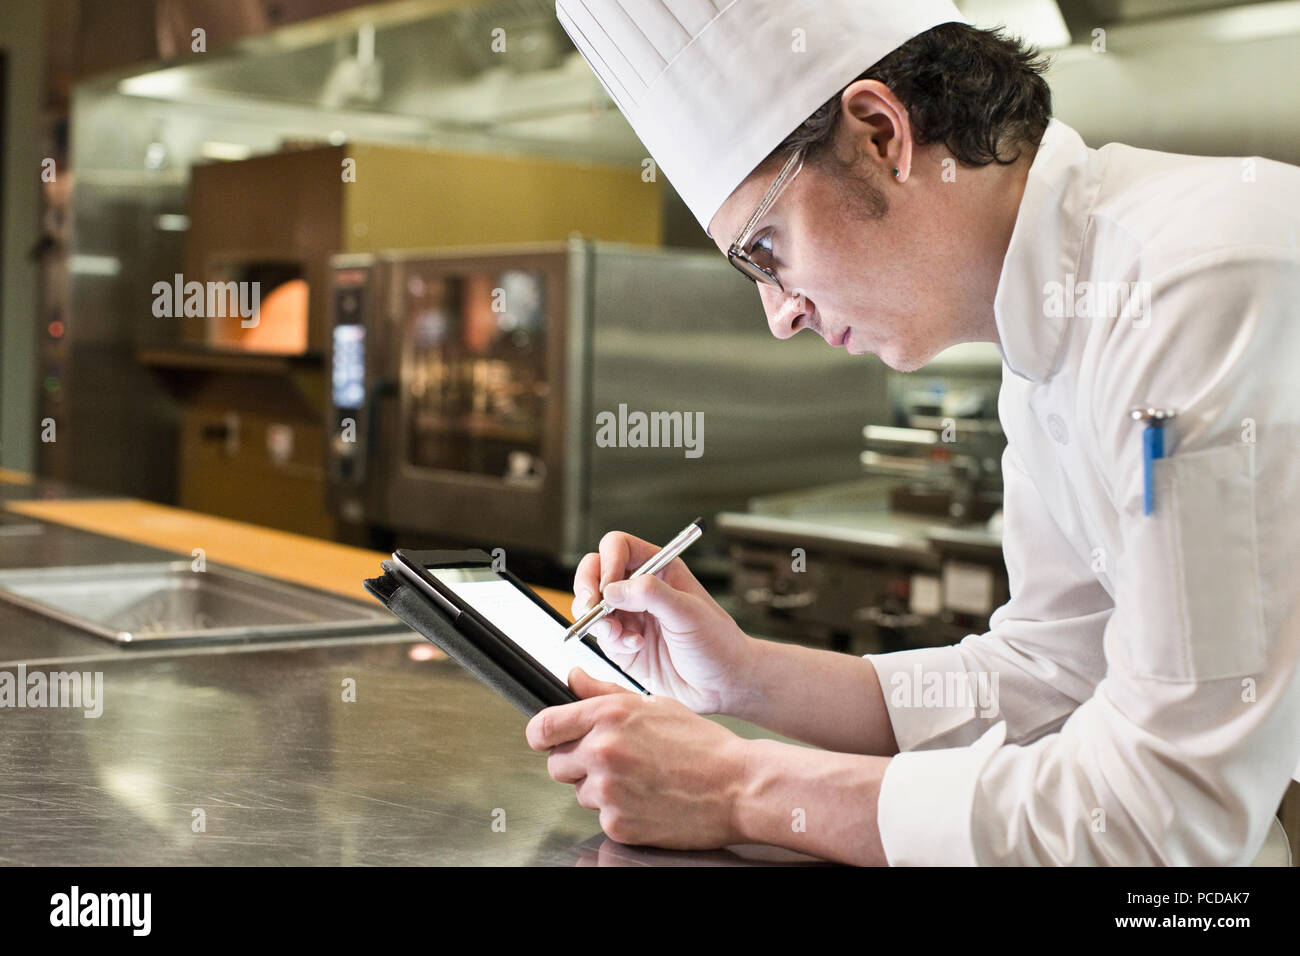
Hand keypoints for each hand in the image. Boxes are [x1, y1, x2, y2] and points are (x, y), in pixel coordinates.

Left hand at [527, 668, 751, 849]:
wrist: (738, 786)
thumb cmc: (702, 744)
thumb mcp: (653, 704)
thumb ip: (604, 692)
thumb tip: (573, 678)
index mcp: (608, 715)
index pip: (543, 727)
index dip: (542, 734)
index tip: (546, 739)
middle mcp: (602, 751)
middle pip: (556, 764)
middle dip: (577, 763)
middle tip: (613, 761)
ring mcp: (608, 790)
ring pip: (580, 792)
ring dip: (601, 788)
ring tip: (641, 780)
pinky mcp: (617, 823)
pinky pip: (602, 817)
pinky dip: (620, 812)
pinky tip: (648, 800)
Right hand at [571, 530, 754, 712]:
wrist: (722, 683)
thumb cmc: (718, 642)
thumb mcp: (688, 612)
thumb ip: (651, 594)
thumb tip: (613, 589)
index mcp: (660, 568)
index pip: (618, 547)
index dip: (607, 562)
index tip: (607, 587)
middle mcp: (640, 588)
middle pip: (595, 571)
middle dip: (586, 587)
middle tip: (589, 607)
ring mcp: (629, 615)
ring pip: (591, 604)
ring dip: (597, 619)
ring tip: (618, 634)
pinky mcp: (622, 643)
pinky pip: (600, 635)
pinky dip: (610, 641)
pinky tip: (634, 647)